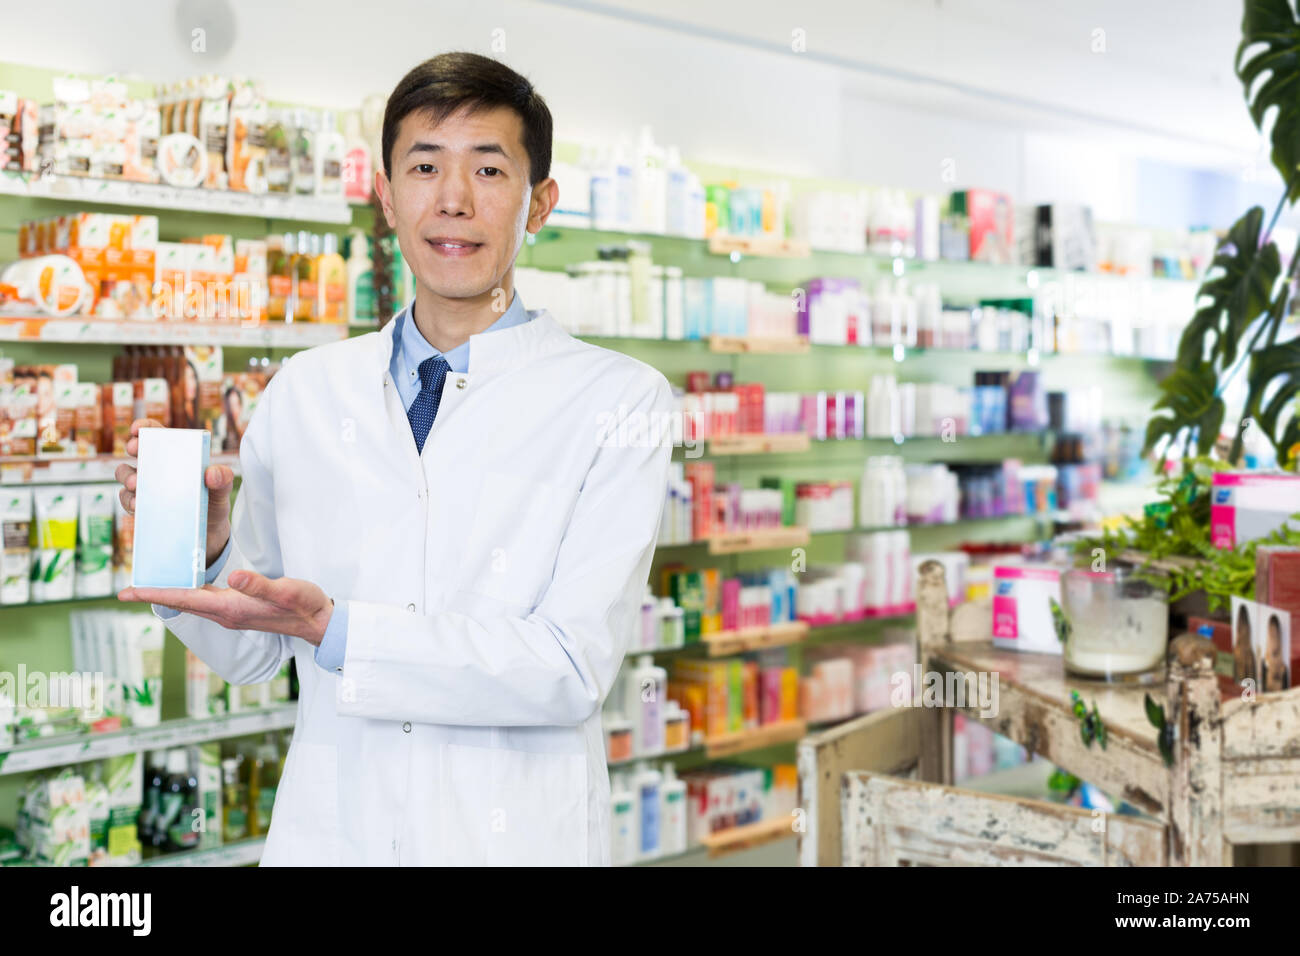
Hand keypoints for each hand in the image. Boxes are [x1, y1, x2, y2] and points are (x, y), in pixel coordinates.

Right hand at [115, 418, 233, 565]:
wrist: (207, 533)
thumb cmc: (213, 503)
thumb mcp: (221, 490)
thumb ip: (222, 479)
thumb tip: (212, 474)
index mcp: (175, 455)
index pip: (157, 434)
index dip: (145, 427)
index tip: (138, 428)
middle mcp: (157, 467)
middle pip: (137, 451)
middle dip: (133, 447)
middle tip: (136, 450)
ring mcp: (146, 486)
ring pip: (125, 474)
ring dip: (127, 476)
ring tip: (135, 484)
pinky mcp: (140, 506)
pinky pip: (127, 500)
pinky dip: (129, 501)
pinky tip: (137, 506)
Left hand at [119, 570, 334, 645]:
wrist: (319, 623)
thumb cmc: (305, 605)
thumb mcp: (286, 589)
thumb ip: (259, 585)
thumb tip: (232, 577)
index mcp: (231, 607)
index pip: (184, 599)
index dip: (155, 594)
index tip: (127, 592)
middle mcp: (225, 614)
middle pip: (181, 603)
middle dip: (154, 596)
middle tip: (127, 589)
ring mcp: (231, 615)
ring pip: (191, 604)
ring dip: (169, 595)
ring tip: (149, 587)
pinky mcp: (238, 611)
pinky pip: (204, 602)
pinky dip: (187, 594)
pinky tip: (186, 587)